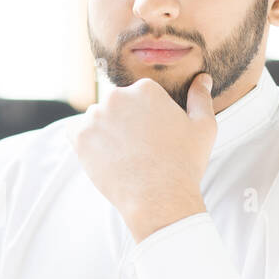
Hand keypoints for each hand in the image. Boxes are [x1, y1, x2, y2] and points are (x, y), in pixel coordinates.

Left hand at [68, 72, 216, 241]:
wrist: (159, 199)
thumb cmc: (184, 164)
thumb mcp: (203, 128)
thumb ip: (201, 98)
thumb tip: (202, 79)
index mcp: (145, 89)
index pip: (138, 96)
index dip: (146, 118)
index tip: (153, 136)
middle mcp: (117, 96)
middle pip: (115, 105)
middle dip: (124, 122)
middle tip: (138, 149)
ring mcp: (95, 116)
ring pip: (96, 119)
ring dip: (104, 132)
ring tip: (122, 156)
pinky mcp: (79, 137)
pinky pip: (75, 132)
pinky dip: (85, 142)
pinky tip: (103, 156)